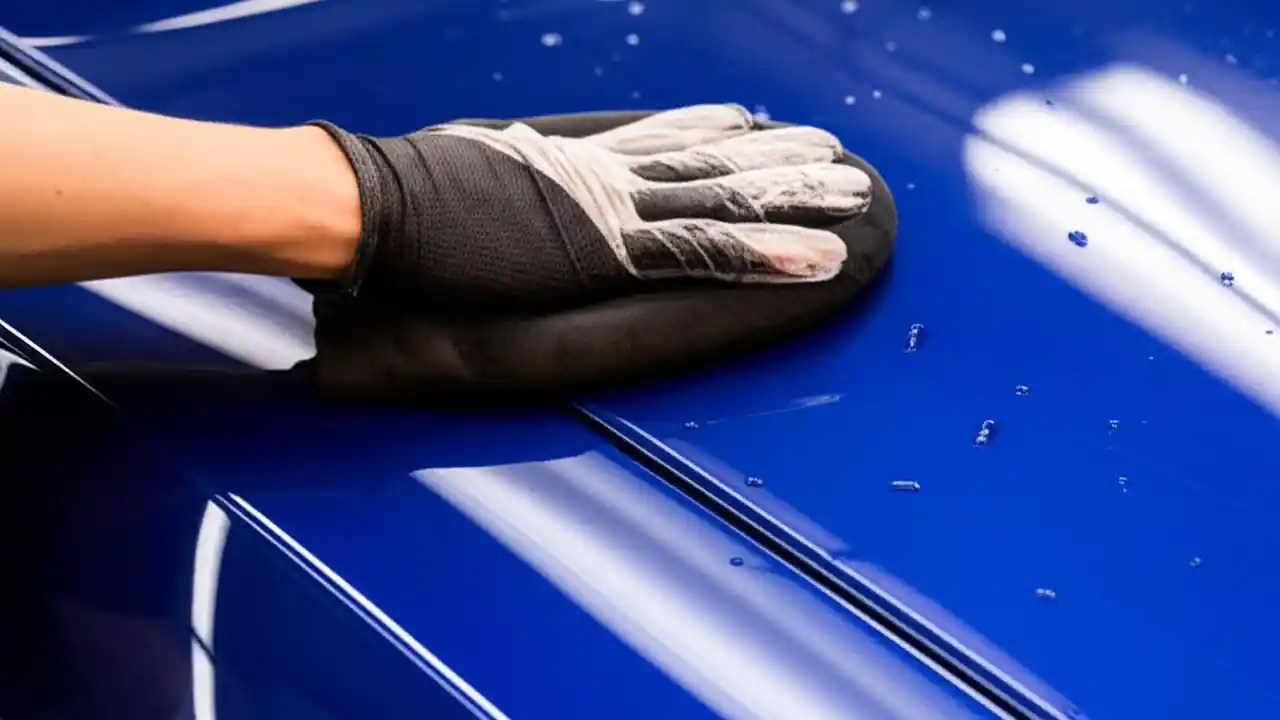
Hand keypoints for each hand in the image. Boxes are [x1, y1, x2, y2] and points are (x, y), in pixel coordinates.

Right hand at [314, 104, 871, 308]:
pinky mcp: (608, 250)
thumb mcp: (470, 181)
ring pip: (727, 197)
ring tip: (855, 194)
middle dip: (781, 160)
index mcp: (574, 160)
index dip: (717, 131)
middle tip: (838, 155)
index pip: (662, 138)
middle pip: (713, 161)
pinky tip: (817, 256)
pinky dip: (766, 254)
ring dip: (798, 196)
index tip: (757, 123)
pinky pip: (705, 252)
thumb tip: (510, 181)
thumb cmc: (402, 199)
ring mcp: (613, 208)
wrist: (377, 203)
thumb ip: (510, 184)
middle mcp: (607, 173)